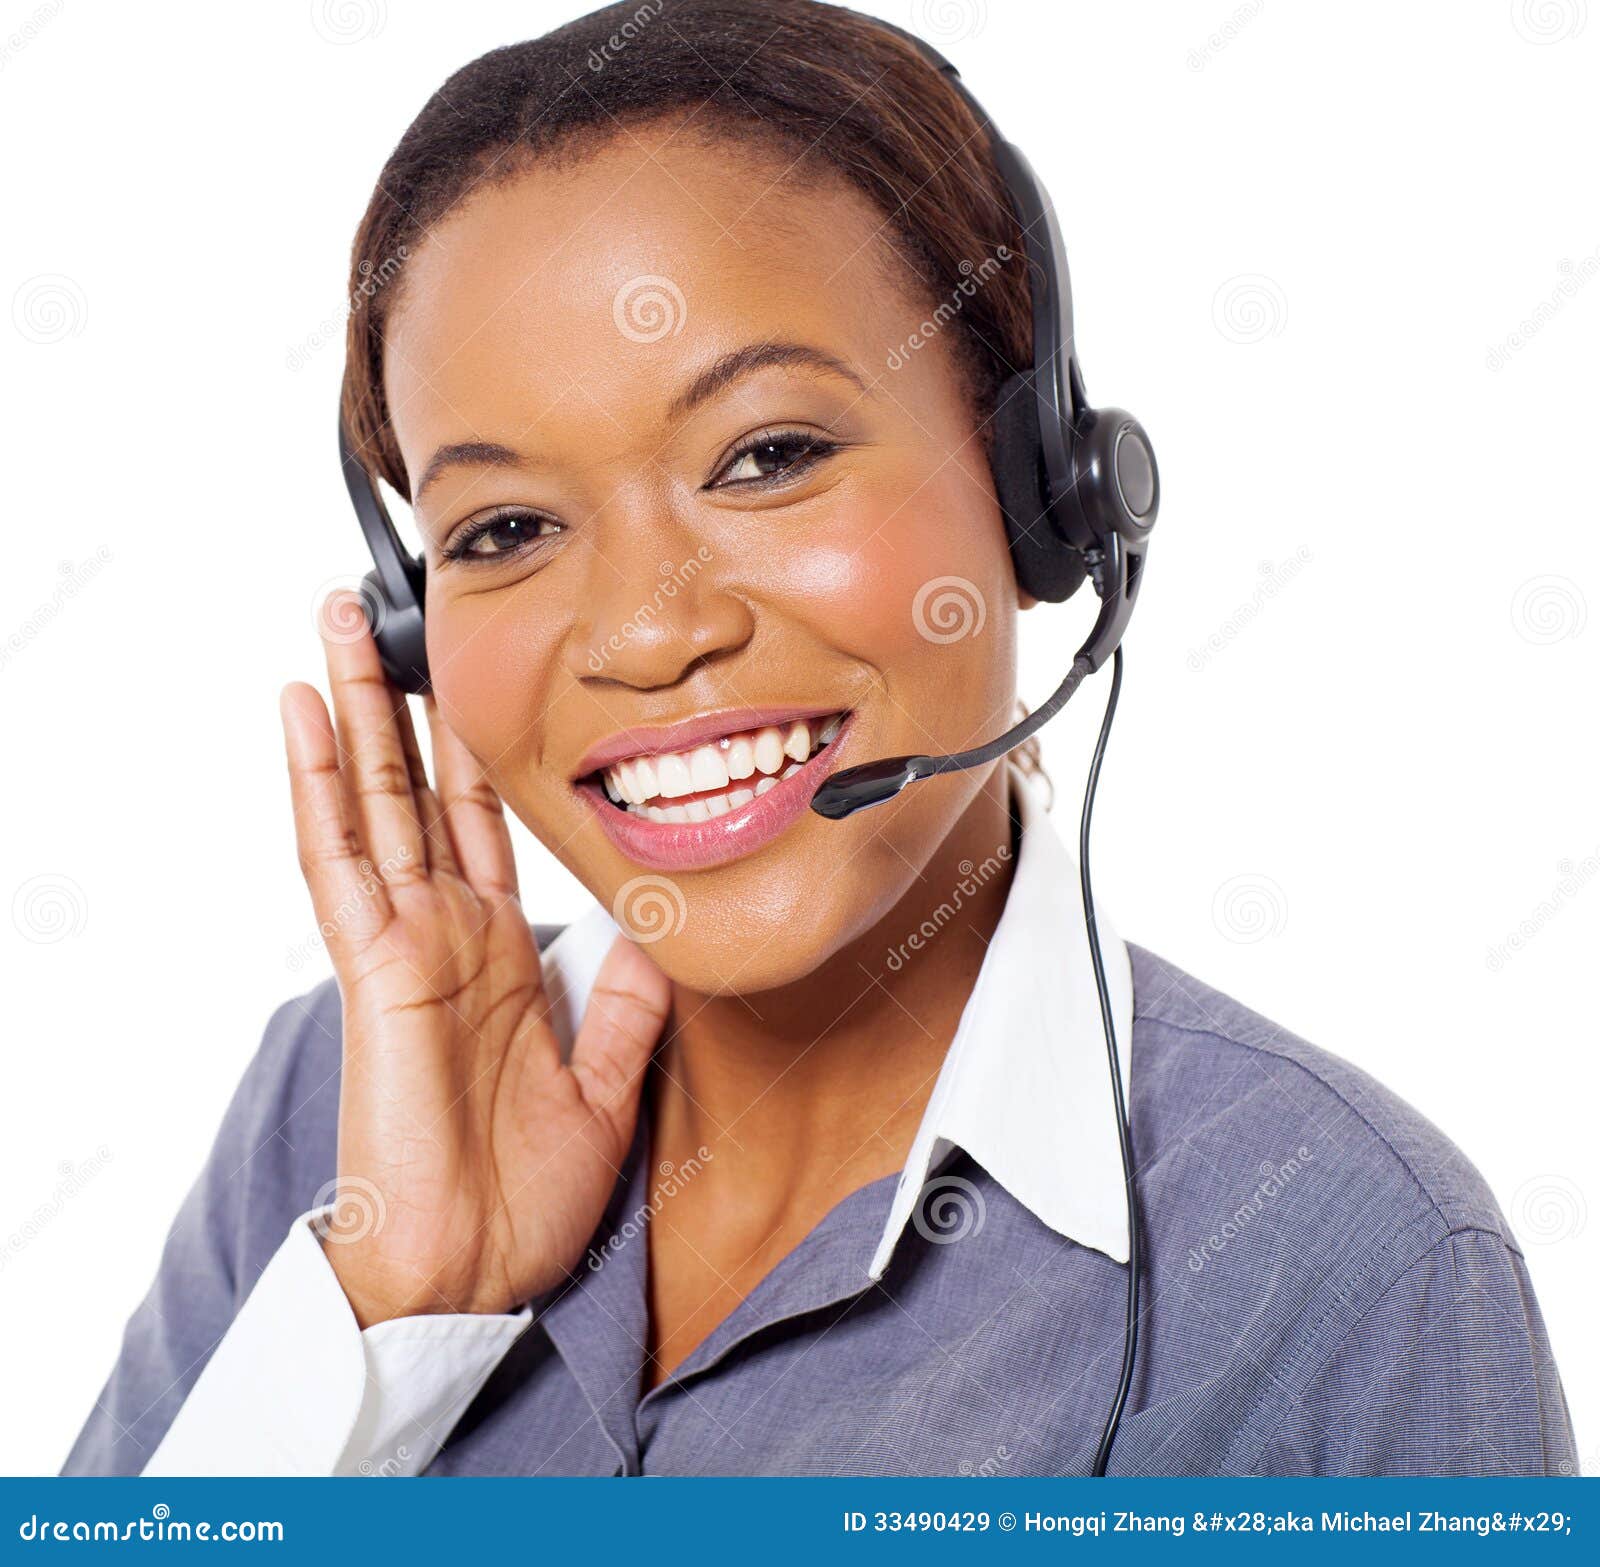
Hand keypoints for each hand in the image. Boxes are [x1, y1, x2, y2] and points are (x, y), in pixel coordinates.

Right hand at [278, 593, 670, 1326]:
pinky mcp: (376, 967)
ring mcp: (405, 942)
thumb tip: (656, 925)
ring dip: (353, 710)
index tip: (473, 681)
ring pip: (371, 801)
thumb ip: (627, 999)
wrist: (476, 1270)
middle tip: (384, 618)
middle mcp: (448, 932)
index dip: (473, 752)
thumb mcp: (607, 1078)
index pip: (482, 825)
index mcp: (499, 952)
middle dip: (401, 703)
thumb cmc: (525, 1192)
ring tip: (335, 625)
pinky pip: (341, 861)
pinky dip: (321, 785)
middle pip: (416, 791)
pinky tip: (306, 714)